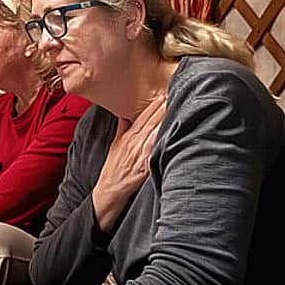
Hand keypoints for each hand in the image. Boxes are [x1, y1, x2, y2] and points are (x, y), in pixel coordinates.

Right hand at [92, 94, 166, 230]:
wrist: (109, 190)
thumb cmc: (113, 168)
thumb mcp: (115, 144)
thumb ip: (122, 127)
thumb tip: (124, 112)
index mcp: (128, 137)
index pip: (143, 117)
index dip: (154, 105)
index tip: (163, 94)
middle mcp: (134, 144)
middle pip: (151, 123)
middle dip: (162, 109)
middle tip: (173, 94)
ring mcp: (140, 156)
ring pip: (155, 135)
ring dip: (164, 123)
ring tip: (175, 110)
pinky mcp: (144, 169)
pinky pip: (155, 155)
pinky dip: (162, 146)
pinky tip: (170, 137)